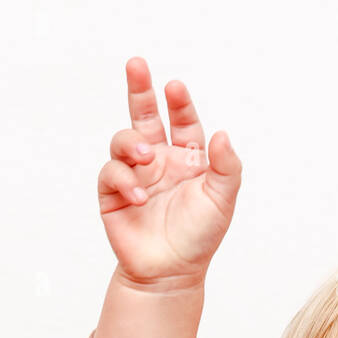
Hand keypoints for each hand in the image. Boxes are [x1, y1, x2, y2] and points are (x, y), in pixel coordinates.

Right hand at [97, 56, 242, 286]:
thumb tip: (222, 134)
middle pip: (144, 115)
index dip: (179, 102)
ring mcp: (135, 175)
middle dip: (139, 88)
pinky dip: (125, 180)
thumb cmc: (199, 237)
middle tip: (136, 64)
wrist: (170, 272)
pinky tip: (141, 196)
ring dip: (131, 141)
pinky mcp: (114, 194)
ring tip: (145, 155)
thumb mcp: (222, 200)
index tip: (175, 87)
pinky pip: (111, 172)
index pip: (182, 120)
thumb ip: (226, 167)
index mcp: (187, 158)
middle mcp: (159, 160)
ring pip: (124, 140)